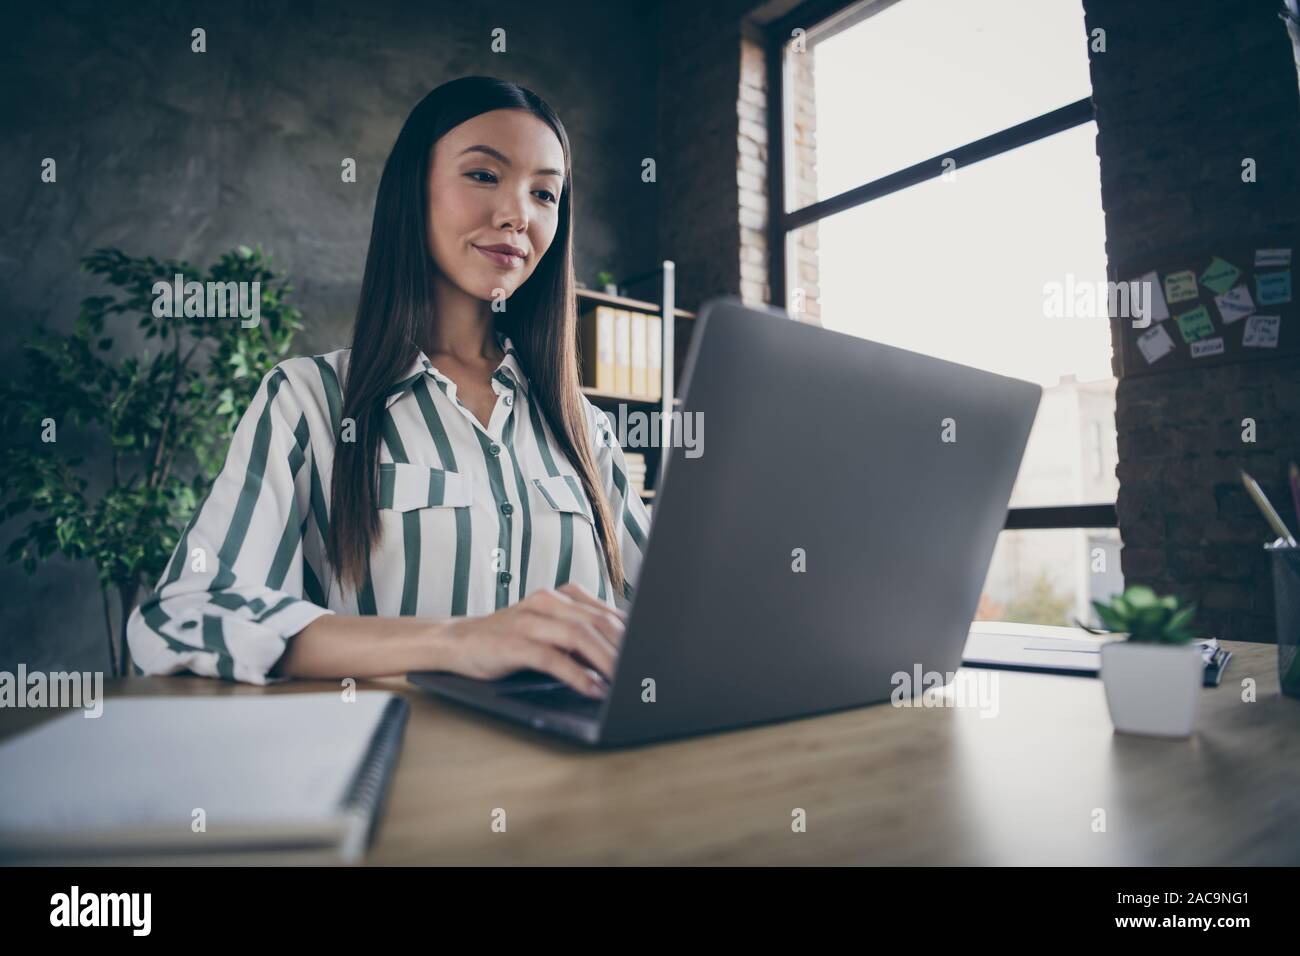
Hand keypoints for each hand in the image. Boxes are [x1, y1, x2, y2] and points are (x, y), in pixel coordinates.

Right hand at [439, 583, 627, 697]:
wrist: (459, 641)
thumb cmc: (510, 639)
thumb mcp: (550, 631)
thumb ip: (580, 636)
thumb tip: (622, 655)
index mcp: (561, 596)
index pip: (606, 611)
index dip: (632, 633)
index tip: (651, 653)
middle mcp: (547, 602)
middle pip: (597, 621)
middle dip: (624, 648)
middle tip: (642, 671)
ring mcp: (530, 620)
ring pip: (579, 635)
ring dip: (606, 660)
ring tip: (623, 681)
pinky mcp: (514, 643)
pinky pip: (552, 658)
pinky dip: (576, 675)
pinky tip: (591, 688)